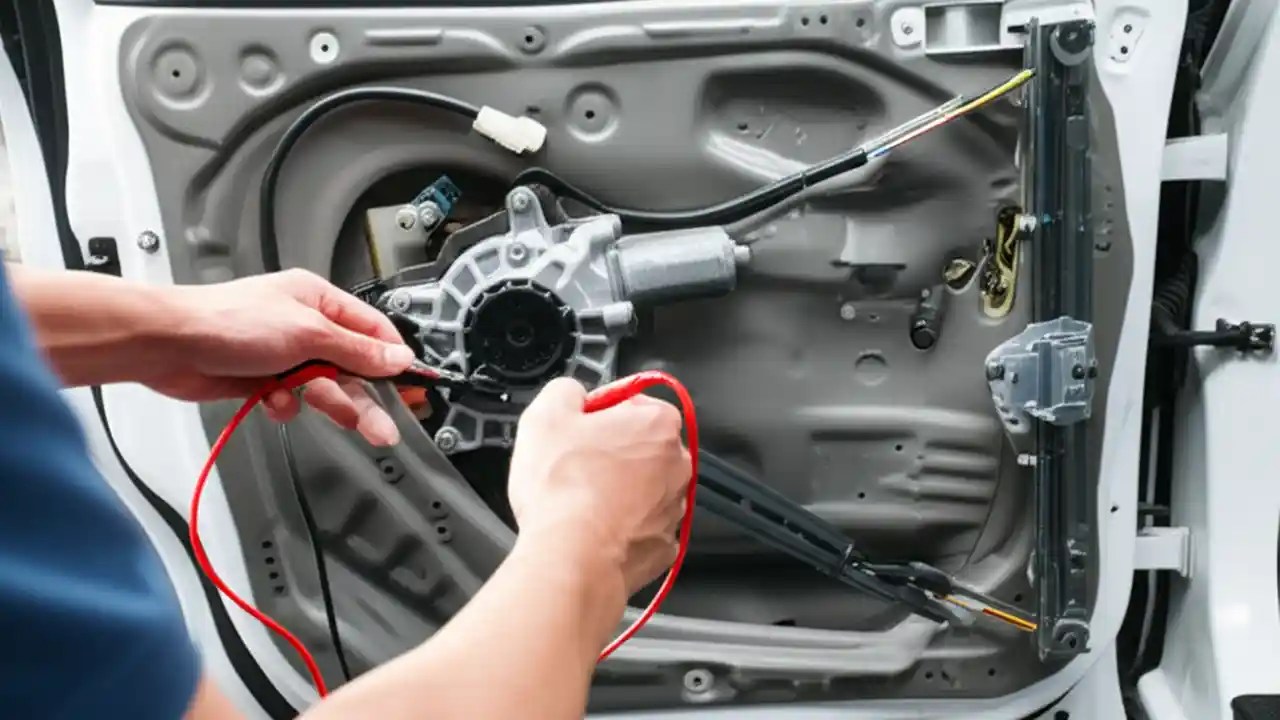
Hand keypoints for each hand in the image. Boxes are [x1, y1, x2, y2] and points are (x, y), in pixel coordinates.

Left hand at [151, 269, 414, 445]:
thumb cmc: (228, 321)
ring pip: (323, 386)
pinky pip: (291, 399)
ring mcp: (282, 353)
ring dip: (332, 404)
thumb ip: (357, 350)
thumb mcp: (308, 334)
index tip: (412, 385)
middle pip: (350, 365)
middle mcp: (303, 325)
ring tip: (352, 425)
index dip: (393, 359)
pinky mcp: (261, 378)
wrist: (168, 345)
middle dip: (366, 395)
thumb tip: (397, 357)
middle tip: (386, 425)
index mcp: (319, 300)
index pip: (372, 331)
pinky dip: (287, 405)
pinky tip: (276, 401)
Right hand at [507, 378, 691, 596]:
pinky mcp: (663, 547)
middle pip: (642, 446)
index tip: (579, 427)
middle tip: (575, 464)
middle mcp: (677, 465)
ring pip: (644, 488)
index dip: (599, 412)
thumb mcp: (545, 415)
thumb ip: (565, 391)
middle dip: (612, 452)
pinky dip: (621, 527)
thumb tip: (572, 394)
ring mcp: (673, 509)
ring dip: (618, 490)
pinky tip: (594, 528)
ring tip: (580, 500)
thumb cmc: (563, 488)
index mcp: (657, 424)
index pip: (632, 402)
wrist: (570, 558)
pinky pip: (642, 527)